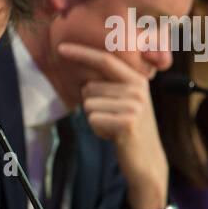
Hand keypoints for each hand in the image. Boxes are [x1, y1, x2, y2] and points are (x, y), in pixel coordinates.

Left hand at [56, 42, 168, 208]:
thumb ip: (110, 86)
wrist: (147, 161)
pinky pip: (92, 119)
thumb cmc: (129, 130)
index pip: (105, 60)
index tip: (61, 48)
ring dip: (95, 119)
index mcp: (137, 79)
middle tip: (113, 118)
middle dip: (92, 105)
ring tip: (114, 126)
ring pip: (88, 104)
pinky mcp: (126, 121)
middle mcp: (137, 88)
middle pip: (89, 88)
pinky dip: (97, 130)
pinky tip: (114, 136)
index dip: (82, 53)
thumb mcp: (125, 102)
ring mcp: (134, 104)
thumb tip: (84, 76)